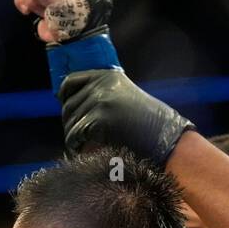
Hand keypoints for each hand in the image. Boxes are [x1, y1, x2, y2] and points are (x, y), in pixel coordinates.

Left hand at [59, 69, 194, 165]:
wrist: (164, 138)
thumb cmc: (145, 124)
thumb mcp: (123, 98)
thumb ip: (100, 94)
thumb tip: (66, 102)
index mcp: (106, 76)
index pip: (70, 82)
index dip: (64, 98)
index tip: (66, 111)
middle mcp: (100, 85)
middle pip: (67, 106)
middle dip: (70, 124)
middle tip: (80, 138)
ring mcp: (99, 101)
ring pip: (69, 123)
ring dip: (74, 138)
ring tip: (85, 146)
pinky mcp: (98, 119)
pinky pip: (74, 136)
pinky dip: (76, 146)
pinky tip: (85, 151)